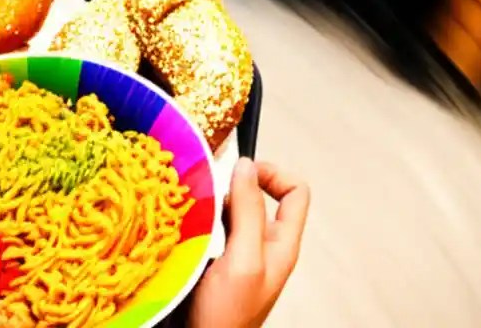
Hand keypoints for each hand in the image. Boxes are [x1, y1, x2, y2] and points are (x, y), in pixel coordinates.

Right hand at [189, 158, 309, 327]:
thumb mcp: (243, 259)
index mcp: (281, 244)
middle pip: (259, 197)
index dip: (273, 175)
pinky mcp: (215, 260)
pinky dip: (198, 219)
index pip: (296, 192)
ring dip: (211, 203)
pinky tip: (184, 225)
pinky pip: (211, 227)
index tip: (242, 172)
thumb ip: (249, 213)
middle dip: (232, 186)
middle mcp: (263, 245)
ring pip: (230, 210)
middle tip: (209, 191)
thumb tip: (247, 167)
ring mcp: (239, 254)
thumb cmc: (227, 316)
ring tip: (194, 209)